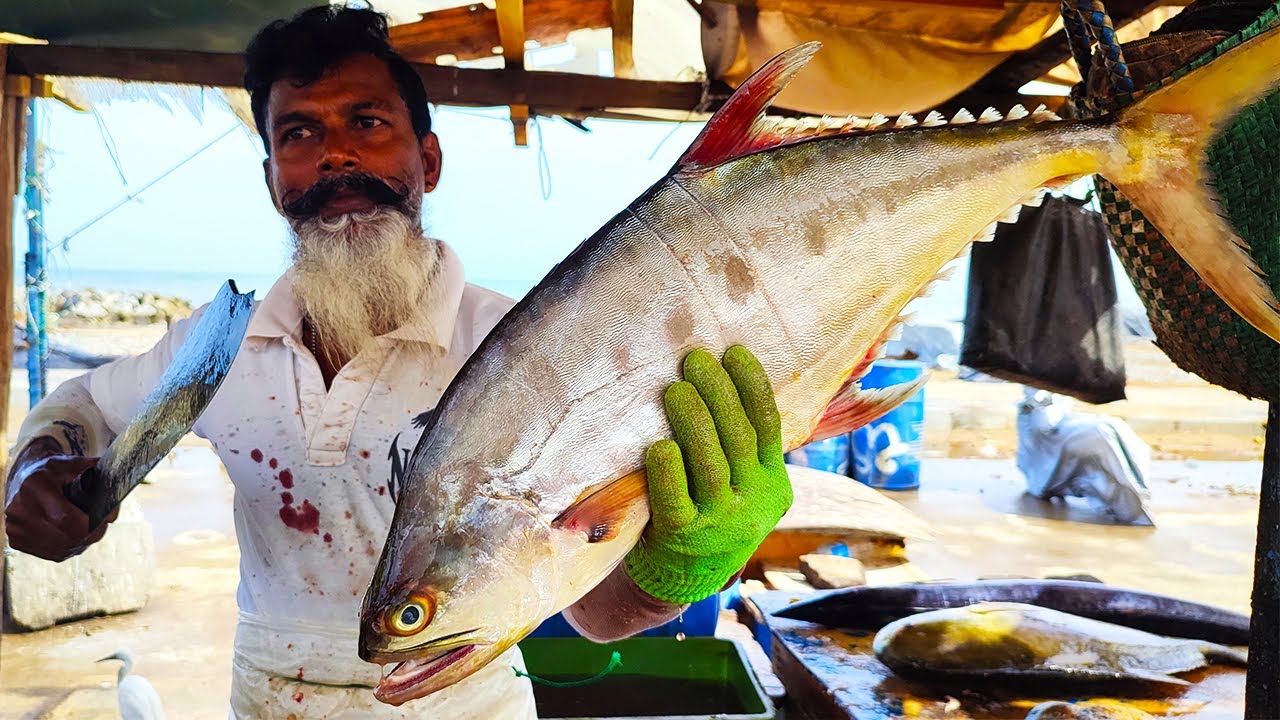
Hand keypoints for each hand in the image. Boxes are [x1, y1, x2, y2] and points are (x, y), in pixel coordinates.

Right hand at [4, 436, 109, 561]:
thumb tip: (112, 515)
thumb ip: (100, 481)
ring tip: (84, 526)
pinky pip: (53, 553)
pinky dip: (67, 547)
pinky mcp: (16, 541)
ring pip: (62, 549)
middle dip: (90, 534)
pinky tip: (70, 533)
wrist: (25, 478)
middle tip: (99, 523)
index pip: (65, 518)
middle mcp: (20, 509)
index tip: (105, 522)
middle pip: (67, 537)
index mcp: (35, 486)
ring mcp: (15, 528)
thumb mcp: (76, 465)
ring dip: (80, 542)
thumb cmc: (55, 471)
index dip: (91, 526)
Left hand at [625, 345, 792, 603]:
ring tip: (675, 389)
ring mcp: (720, 523)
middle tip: (695, 360)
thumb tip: (724, 374)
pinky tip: (658, 444)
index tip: (733, 351)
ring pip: (711, 463)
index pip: (768, 426)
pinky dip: (667, 469)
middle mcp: (754, 504)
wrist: (682, 578)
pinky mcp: (683, 538)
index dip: (752, 385)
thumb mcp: (742, 487)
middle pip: (739, 437)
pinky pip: (675, 497)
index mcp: (773, 485)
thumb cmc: (708, 512)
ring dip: (694, 420)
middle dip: (718, 393)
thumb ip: (742, 448)